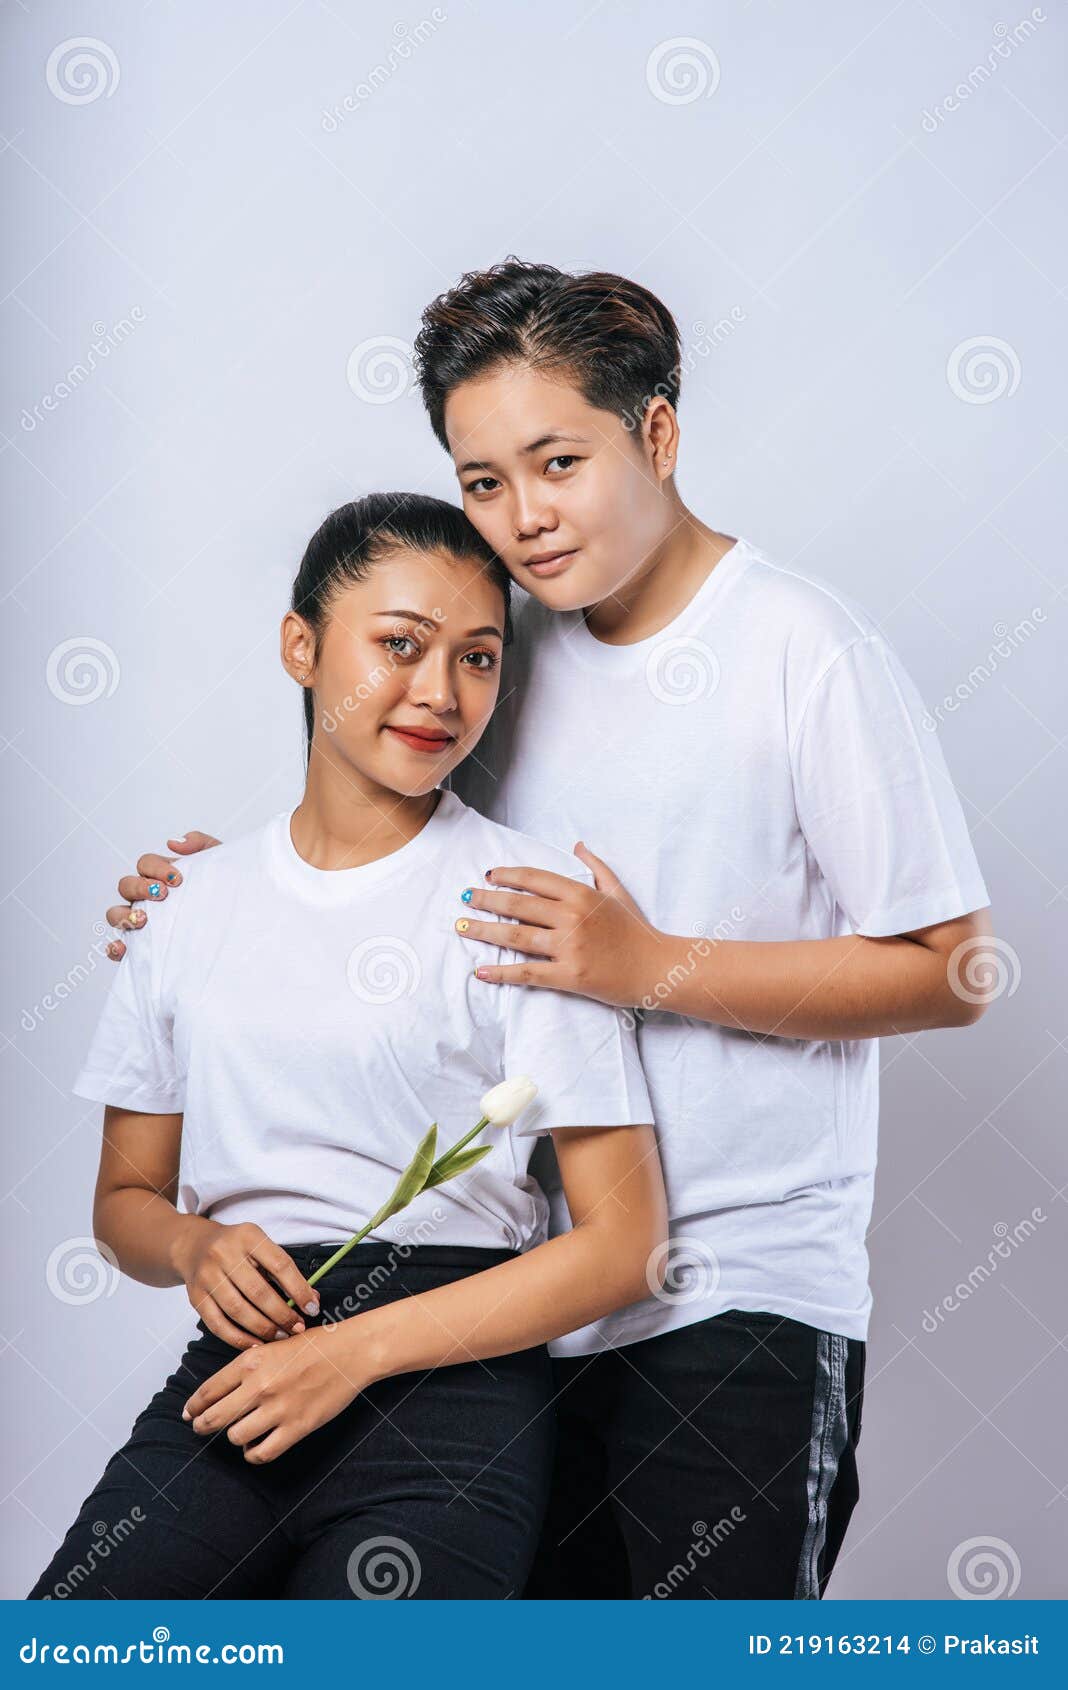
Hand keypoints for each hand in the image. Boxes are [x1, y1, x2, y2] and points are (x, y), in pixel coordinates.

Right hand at [105, 831, 220, 959]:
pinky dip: (116, 947)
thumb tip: (173, 844)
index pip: (145, 864)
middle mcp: (148, 898)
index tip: (177, 879)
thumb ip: (200, 843)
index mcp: (162, 876)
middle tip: (162, 895)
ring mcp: (143, 921)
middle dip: (140, 887)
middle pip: (126, 885)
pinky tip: (124, 948)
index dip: (156, 868)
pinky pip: (120, 946)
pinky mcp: (144, 947)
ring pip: (116, 913)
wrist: (244, 923)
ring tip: (143, 920)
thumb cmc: (228, 892)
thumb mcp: (221, 863)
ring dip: (123, 914)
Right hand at [171, 1218, 320, 1348]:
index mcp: (248, 1236)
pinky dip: (239, 1339)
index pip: (280, 1265)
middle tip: (298, 1328)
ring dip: (264, 1329)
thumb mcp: (261, 1247)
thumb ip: (284, 1271)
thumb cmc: (237, 1249)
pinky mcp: (195, 1297)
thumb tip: (312, 1299)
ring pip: (238, 1311)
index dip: (299, 1290)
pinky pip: (219, 1325)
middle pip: (258, 1291)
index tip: (313, 1308)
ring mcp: (207, 1276)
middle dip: (282, 1315)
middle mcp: (224, 1254)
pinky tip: (257, 1344)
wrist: (194, 1246)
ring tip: (281, 1337)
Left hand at [182, 1325, 363, 1461]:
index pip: (209, 1390)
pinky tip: (255, 1447)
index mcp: (251, 1361)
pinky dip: (253, 1453)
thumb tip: (220, 1391)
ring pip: (236, 1436)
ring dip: (234, 1437)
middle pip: (215, 1417)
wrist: (350, 1352)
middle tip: (200, 1428)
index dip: (194, 1406)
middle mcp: (260, 1385)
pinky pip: (262, 1453)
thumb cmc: (313, 1346)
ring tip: (239, 1433)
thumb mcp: (273, 1346)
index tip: (189, 1413)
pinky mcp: (296, 1427)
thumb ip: (246, 1367)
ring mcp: (278, 1408)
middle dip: (202, 1426)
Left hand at [457, 842, 666, 1007]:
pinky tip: (480, 972)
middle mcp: (572, 917)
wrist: (657, 968)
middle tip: (463, 898)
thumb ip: (596, 867)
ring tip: (461, 928)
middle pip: (517, 905)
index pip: (535, 878)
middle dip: (485, 900)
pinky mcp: (570, 976)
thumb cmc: (637, 930)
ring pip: (516, 937)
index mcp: (581, 894)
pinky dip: (501, 973)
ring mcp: (570, 947)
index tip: (488, 876)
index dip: (508, 875)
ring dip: (483, 931)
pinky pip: (528, 973)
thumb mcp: (618, 891)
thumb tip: (577, 845)